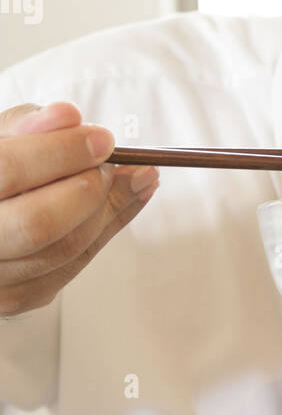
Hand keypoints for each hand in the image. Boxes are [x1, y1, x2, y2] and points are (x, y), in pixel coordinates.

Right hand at [0, 101, 159, 316]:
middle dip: (90, 189)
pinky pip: (72, 267)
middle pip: (39, 223)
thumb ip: (29, 124)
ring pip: (65, 250)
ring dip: (110, 210)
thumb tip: (69, 117)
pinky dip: (104, 231)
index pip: (9, 170)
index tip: (102, 139)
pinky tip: (122, 204)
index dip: (62, 153)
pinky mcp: (17, 297)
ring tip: (136, 178)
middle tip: (115, 165)